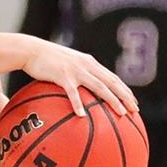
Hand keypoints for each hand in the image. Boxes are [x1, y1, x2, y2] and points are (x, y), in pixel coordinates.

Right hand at [20, 39, 138, 116]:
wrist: (31, 50)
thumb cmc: (46, 60)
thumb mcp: (66, 64)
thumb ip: (77, 74)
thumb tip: (83, 92)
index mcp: (89, 63)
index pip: (113, 77)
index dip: (125, 90)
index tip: (133, 102)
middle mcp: (87, 65)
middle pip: (112, 82)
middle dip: (126, 96)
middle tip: (135, 110)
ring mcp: (76, 70)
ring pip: (100, 87)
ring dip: (112, 100)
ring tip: (121, 113)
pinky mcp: (63, 76)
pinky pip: (73, 93)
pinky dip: (78, 104)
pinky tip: (81, 115)